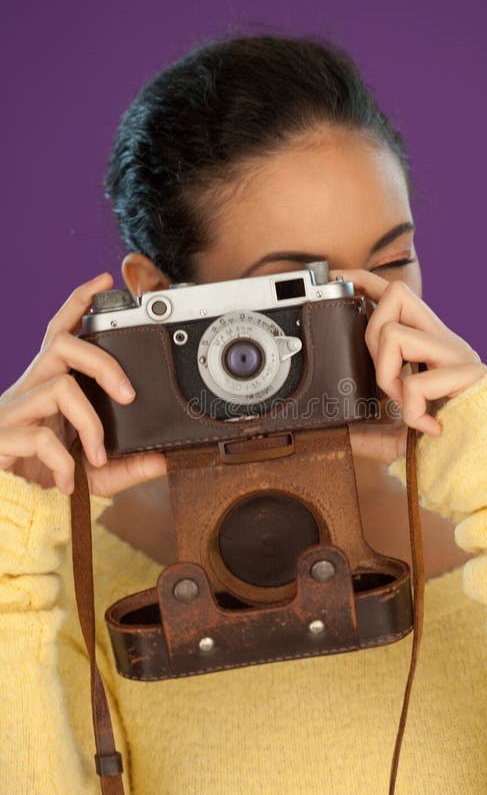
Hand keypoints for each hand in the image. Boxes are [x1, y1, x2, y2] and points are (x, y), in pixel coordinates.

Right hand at [0, 272, 166, 496]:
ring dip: (90, 424)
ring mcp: (12, 415)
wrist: (5, 512)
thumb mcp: (93, 476)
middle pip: (61, 346)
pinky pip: (40, 437)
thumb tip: (162, 460)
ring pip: (58, 388)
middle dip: (103, 364)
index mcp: (46, 390)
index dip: (77, 304)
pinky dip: (64, 462)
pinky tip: (67, 482)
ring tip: (96, 457)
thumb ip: (127, 467)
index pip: (59, 335)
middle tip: (128, 394)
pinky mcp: (1, 439)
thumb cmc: (42, 483)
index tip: (103, 282)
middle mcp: (27, 393)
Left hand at [330, 269, 486, 463]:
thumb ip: (369, 432)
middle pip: (398, 293)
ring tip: (404, 407)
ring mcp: (458, 355)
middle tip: (385, 379)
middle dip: (372, 333)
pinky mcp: (470, 374)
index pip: (399, 298)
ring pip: (395, 333)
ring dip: (386, 376)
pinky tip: (428, 429)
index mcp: (429, 347)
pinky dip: (411, 412)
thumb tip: (339, 432)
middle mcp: (445, 342)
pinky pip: (416, 382)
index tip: (341, 279)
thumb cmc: (450, 448)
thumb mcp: (397, 438)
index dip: (367, 281)